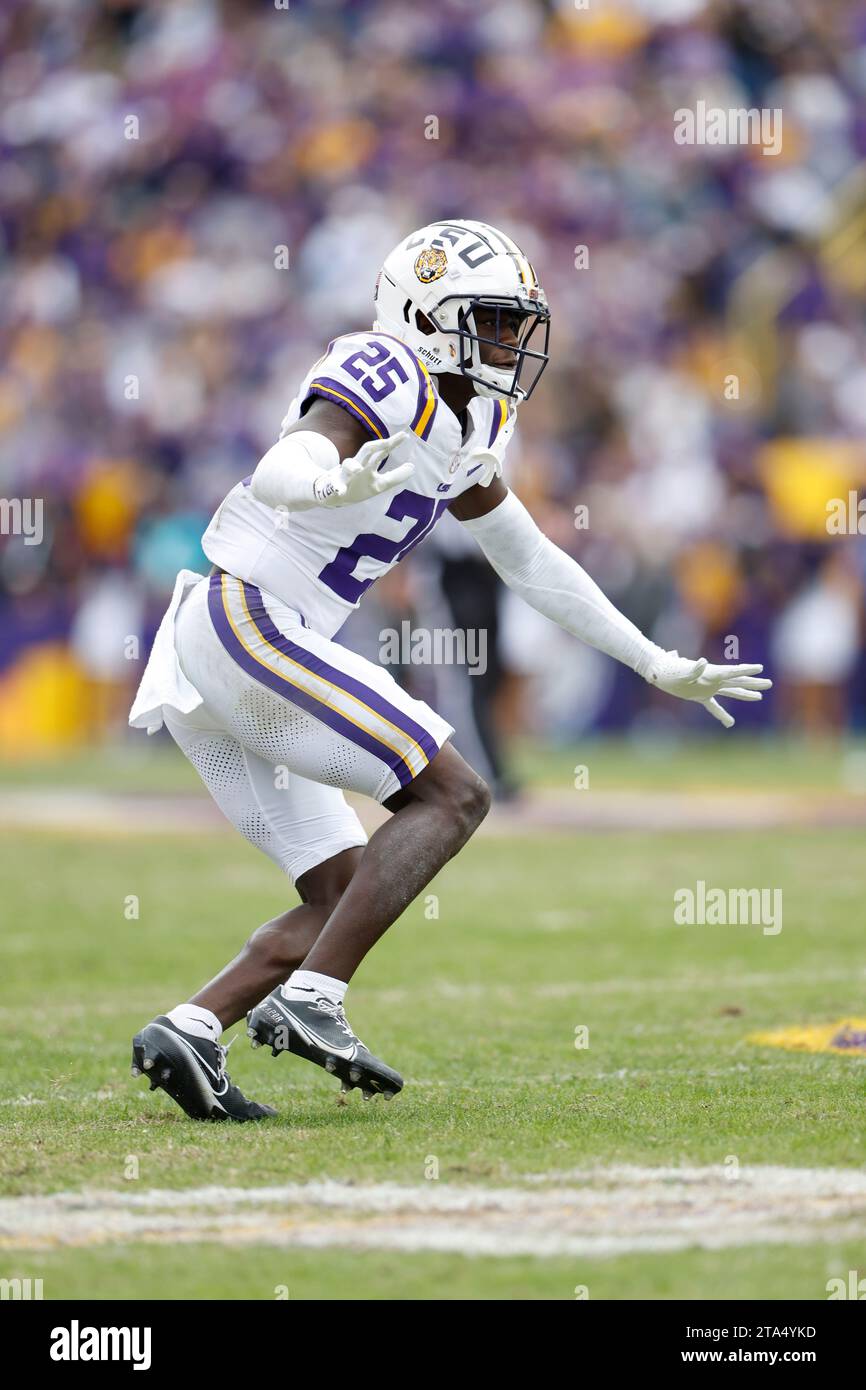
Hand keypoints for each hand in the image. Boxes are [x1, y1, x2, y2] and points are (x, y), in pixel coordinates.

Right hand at [313, 431, 412, 507]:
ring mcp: (345, 476)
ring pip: (348, 465)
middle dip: (376, 445)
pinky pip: (335, 486)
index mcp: (368, 464)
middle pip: (366, 451)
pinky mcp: (335, 487)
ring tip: (357, 469)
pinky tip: (339, 491)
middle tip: (388, 442)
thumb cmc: (359, 487)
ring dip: (352, 466)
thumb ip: (396, 476)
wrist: (334, 496)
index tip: (405, 435)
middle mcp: (357, 466)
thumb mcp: (380, 484)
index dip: (392, 443)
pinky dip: (337, 488)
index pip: (381, 450)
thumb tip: (412, 467)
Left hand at [645, 652, 771, 728]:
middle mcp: (713, 678)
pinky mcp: (700, 695)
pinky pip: (714, 706)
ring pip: (731, 690)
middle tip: (769, 683)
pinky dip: (721, 714)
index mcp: (711, 672)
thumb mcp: (681, 671)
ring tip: (759, 697)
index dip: (746, 670)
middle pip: (737, 680)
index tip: (760, 668)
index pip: (732, 671)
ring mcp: (708, 687)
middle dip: (753, 682)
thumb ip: (692, 669)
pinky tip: (730, 723)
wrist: (659, 672)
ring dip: (745, 693)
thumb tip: (702, 662)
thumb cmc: (669, 670)